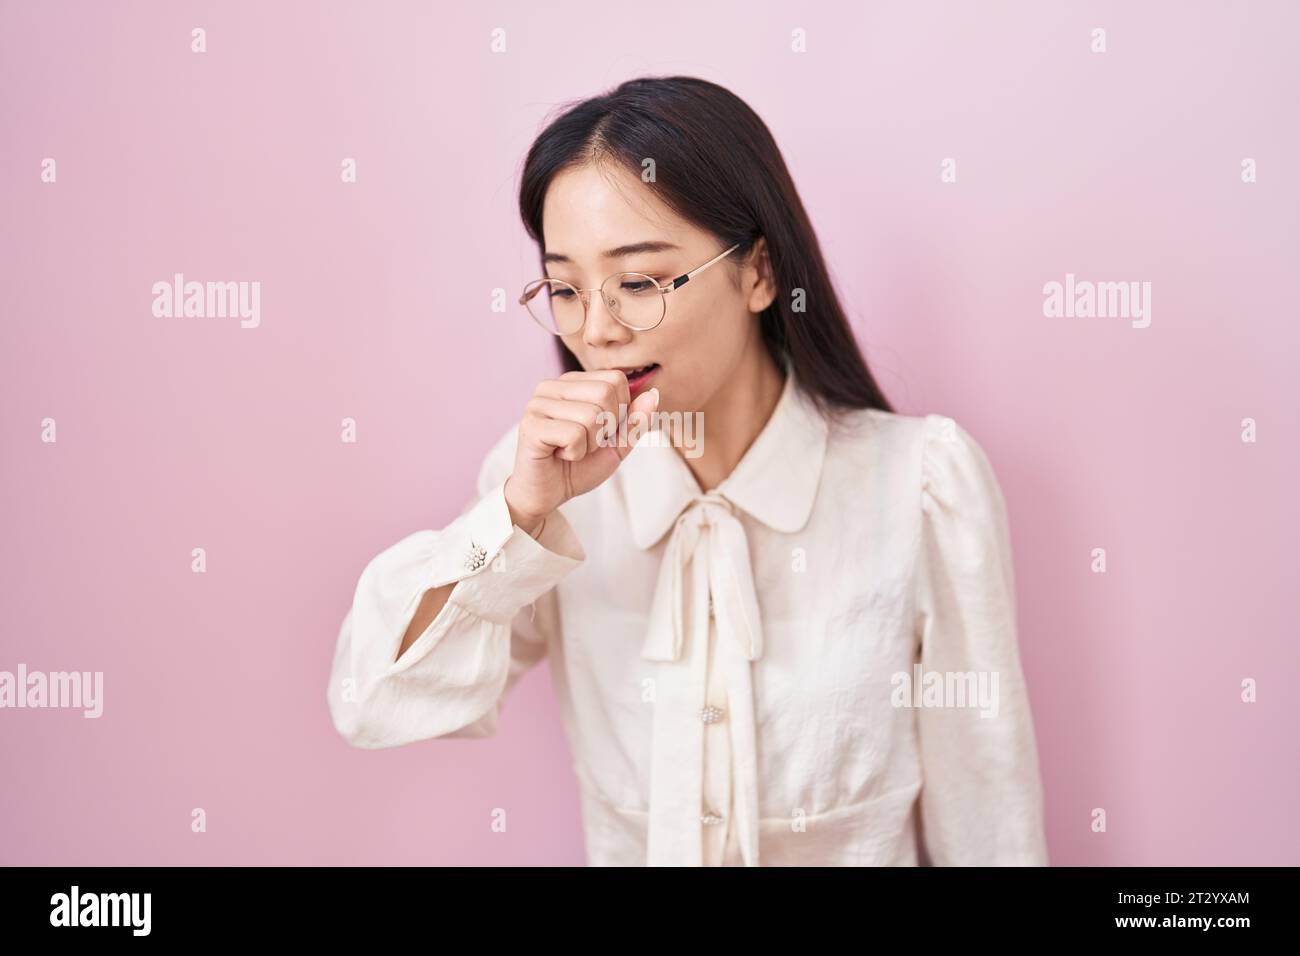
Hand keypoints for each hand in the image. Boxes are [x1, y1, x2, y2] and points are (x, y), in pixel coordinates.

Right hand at [503, 370, 659, 532]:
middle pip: (605, 394)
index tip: (600, 431)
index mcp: (572, 383)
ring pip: (591, 416)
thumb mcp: (617, 444)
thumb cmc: (578, 466)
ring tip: (570, 450)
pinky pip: (574, 434)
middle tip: (584, 443)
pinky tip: (559, 454)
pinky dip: (575, 453)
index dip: (620, 412)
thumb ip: (635, 421)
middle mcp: (552, 386)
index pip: (616, 379)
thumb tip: (653, 394)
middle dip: (605, 429)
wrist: (547, 495)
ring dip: (589, 444)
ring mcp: (538, 404)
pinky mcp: (531, 425)